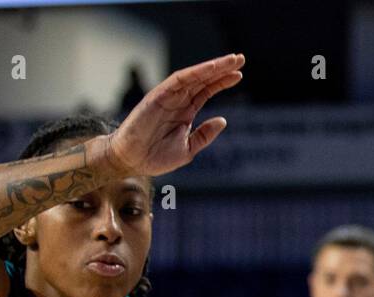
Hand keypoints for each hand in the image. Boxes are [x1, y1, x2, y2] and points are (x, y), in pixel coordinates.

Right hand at [106, 54, 243, 175]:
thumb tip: (223, 120)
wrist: (133, 161)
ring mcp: (168, 96)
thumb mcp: (188, 149)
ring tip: (232, 60)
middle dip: (222, 68)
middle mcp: (178, 100)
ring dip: (212, 67)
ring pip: (194, 76)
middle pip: (203, 79)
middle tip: (241, 58)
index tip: (239, 75)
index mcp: (185, 111)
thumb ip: (204, 135)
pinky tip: (211, 68)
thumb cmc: (156, 156)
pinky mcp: (158, 95)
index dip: (222, 82)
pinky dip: (195, 73)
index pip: (206, 91)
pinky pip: (179, 80)